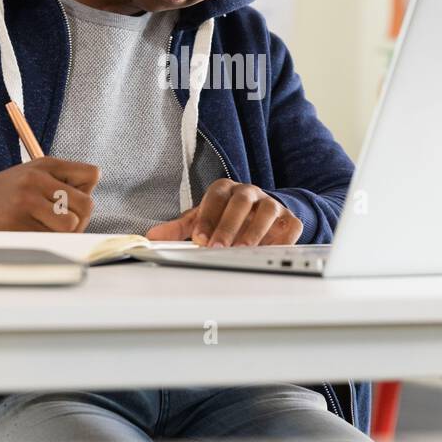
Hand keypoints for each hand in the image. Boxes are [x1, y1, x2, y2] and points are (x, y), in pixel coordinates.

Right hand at [0, 157, 99, 231]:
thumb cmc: (9, 192)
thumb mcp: (35, 173)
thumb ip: (65, 181)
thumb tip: (90, 203)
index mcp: (46, 165)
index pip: (92, 175)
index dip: (86, 191)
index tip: (72, 201)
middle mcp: (36, 180)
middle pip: (86, 205)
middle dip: (80, 219)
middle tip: (62, 223)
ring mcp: (26, 203)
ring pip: (70, 227)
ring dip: (63, 233)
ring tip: (47, 229)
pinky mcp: (17, 226)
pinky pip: (49, 241)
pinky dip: (46, 242)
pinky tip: (30, 234)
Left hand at [145, 179, 302, 246]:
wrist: (260, 213)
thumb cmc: (227, 217)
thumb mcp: (201, 219)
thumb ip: (178, 228)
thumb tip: (152, 236)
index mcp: (226, 189)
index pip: (216, 196)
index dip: (207, 217)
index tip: (199, 238)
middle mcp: (249, 193)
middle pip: (241, 202)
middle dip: (228, 225)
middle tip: (217, 247)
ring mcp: (271, 204)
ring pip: (267, 211)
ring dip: (254, 231)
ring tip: (242, 250)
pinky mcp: (289, 219)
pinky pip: (289, 226)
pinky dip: (281, 239)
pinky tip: (269, 251)